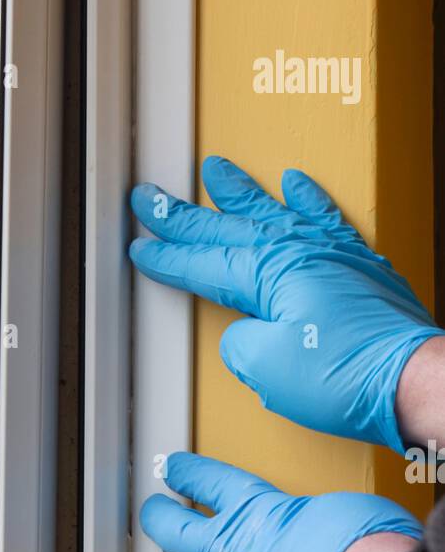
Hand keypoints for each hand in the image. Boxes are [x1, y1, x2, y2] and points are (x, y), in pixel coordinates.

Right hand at [129, 157, 441, 451]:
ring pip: (272, 212)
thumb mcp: (266, 369)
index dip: (169, 257)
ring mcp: (331, 254)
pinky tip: (295, 183)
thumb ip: (240, 343)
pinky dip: (306, 198)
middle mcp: (299, 252)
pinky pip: (324, 217)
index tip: (142, 247)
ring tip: (216, 172)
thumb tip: (245, 334)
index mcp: (271, 272)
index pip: (205, 263)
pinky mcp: (356, 267)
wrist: (408, 379)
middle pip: (228, 229)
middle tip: (151, 198)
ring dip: (239, 194)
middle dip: (185, 217)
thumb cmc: (345, 376)